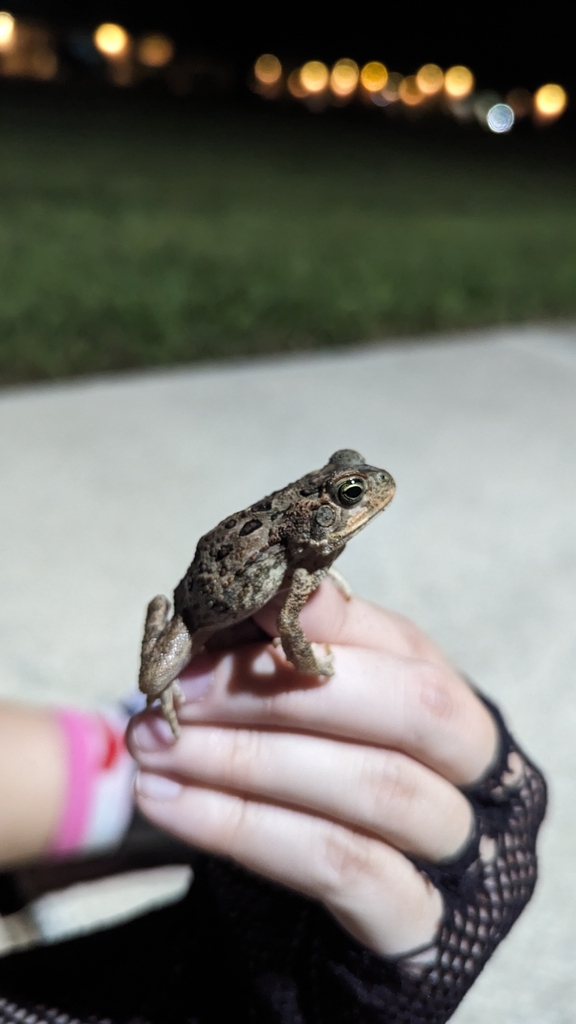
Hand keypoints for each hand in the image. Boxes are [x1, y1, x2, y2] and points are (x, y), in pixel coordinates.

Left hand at [127, 581, 497, 957]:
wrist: (328, 919)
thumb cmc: (315, 785)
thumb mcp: (305, 713)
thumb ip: (286, 658)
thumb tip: (254, 593)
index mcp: (447, 699)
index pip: (401, 645)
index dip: (324, 623)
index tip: (237, 607)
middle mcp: (475, 769)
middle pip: (413, 711)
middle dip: (284, 691)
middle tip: (181, 690)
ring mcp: (457, 850)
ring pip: (374, 787)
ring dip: (248, 759)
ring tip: (154, 745)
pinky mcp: (417, 923)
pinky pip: (339, 867)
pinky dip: (243, 828)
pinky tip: (167, 802)